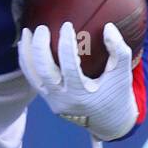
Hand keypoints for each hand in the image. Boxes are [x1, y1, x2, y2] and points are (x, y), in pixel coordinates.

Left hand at [19, 19, 138, 144]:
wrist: (107, 122)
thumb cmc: (117, 94)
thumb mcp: (123, 74)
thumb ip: (119, 50)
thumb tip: (108, 27)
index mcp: (81, 95)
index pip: (69, 66)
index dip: (66, 44)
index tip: (66, 25)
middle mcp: (62, 99)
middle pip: (43, 71)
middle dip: (39, 47)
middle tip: (42, 27)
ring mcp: (51, 100)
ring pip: (32, 75)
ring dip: (26, 53)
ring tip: (26, 32)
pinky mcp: (46, 98)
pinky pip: (32, 79)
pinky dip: (27, 62)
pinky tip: (25, 45)